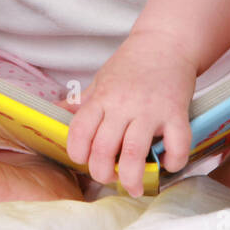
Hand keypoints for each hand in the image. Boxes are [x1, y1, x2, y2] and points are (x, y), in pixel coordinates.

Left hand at [64, 33, 196, 196]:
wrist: (166, 42)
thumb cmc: (131, 64)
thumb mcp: (100, 80)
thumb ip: (82, 102)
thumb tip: (53, 112)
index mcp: (102, 98)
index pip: (79, 131)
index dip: (77, 153)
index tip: (84, 160)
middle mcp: (123, 105)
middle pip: (103, 149)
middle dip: (102, 173)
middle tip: (109, 178)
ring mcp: (151, 109)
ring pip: (134, 153)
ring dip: (132, 178)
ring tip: (134, 187)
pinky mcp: (176, 112)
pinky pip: (176, 145)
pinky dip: (172, 162)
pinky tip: (167, 164)